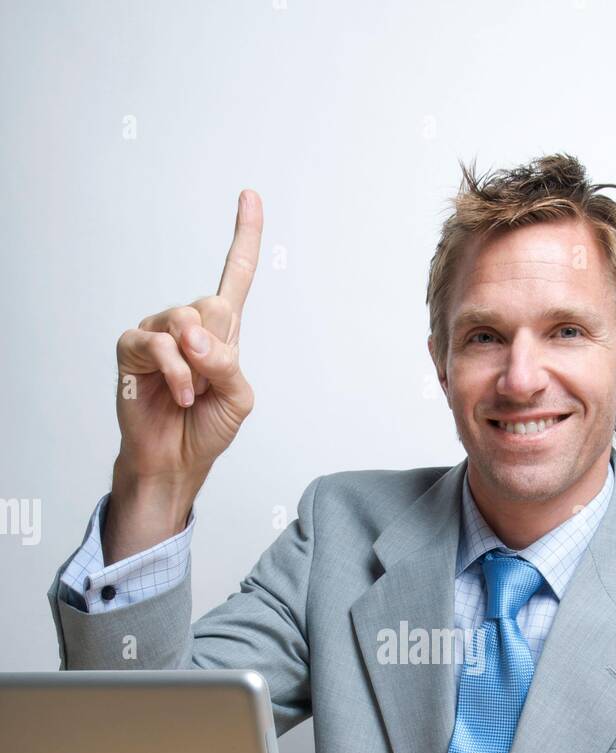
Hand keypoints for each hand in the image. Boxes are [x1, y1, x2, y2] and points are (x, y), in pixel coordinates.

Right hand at [104, 190, 262, 560]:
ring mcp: (158, 333)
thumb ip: (227, 362)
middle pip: (213, 304)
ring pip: (185, 321)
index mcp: (221, 331)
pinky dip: (176, 372)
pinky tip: (180, 394)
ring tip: (193, 393)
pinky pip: (158, 344)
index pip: (236, 275)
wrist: (176, 460)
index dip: (244, 236)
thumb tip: (193, 335)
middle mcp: (188, 324)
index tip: (250, 195)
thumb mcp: (238, 397)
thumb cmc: (206, 426)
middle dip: (218, 348)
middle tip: (209, 380)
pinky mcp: (133, 348)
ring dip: (196, 364)